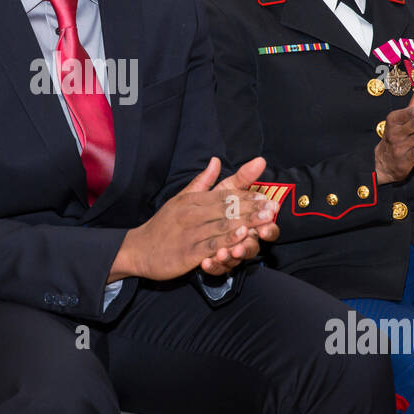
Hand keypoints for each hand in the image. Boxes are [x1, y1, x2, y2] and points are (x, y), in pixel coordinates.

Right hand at [110, 157, 277, 281]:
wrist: (139, 249)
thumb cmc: (164, 224)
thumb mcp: (181, 198)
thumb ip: (203, 181)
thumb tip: (216, 160)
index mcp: (193, 199)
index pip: (225, 194)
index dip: (248, 196)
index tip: (267, 197)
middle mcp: (192, 213)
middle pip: (228, 209)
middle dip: (253, 209)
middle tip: (273, 208)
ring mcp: (190, 233)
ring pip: (223, 226)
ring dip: (247, 223)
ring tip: (266, 221)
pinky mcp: (188, 253)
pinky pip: (211, 245)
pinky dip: (228, 241)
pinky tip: (242, 238)